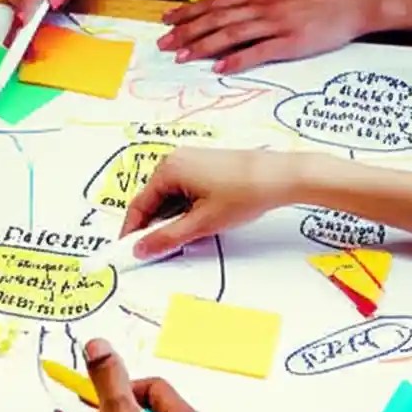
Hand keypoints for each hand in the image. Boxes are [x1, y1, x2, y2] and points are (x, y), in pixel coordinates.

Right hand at [122, 147, 302, 260]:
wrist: (282, 176)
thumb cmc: (244, 192)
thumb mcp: (201, 223)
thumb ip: (166, 238)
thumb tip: (141, 248)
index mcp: (168, 170)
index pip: (139, 205)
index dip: (133, 231)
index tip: (130, 251)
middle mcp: (175, 161)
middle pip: (153, 201)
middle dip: (156, 226)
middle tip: (162, 249)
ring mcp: (191, 162)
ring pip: (170, 198)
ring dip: (174, 219)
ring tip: (190, 235)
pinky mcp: (205, 167)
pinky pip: (184, 191)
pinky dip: (186, 209)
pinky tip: (200, 222)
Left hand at [157, 0, 378, 72]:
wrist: (356, 0)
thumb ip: (257, 3)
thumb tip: (232, 14)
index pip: (217, 2)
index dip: (190, 12)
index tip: (168, 20)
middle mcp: (263, 5)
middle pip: (217, 18)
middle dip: (187, 31)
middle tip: (164, 44)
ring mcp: (277, 23)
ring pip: (232, 34)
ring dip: (204, 46)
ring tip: (182, 56)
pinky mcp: (292, 42)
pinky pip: (259, 51)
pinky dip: (237, 60)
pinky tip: (220, 68)